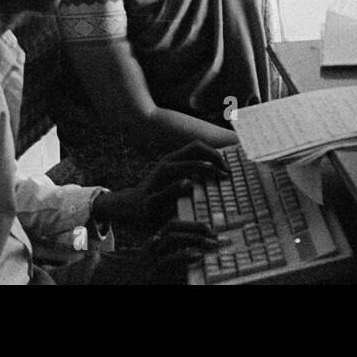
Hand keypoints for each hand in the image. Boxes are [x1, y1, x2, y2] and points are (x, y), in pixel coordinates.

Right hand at [90, 142, 230, 228]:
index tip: (228, 168)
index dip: (215, 153)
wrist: (128, 209)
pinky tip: (189, 185)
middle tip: (228, 173)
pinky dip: (178, 186)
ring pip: (179, 166)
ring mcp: (156, 181)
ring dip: (199, 167)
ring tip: (215, 173)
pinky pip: (165, 190)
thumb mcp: (175, 182)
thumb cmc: (158, 195)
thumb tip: (222, 176)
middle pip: (193, 150)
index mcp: (173, 160)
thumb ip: (193, 177)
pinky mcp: (150, 198)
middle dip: (213, 159)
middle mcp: (165, 166)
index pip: (197, 147)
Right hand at [132, 219, 223, 283]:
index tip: (211, 231)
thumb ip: (180, 252)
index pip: (174, 224)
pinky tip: (198, 257)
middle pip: (172, 226)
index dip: (193, 224)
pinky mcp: (153, 272)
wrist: (137, 286)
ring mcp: (151, 258)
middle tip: (215, 236)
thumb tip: (206, 244)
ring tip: (210, 245)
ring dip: (194, 239)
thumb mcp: (167, 263)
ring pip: (171, 238)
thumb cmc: (156, 278)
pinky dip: (185, 255)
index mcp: (155, 241)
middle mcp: (152, 246)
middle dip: (195, 228)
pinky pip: (168, 259)